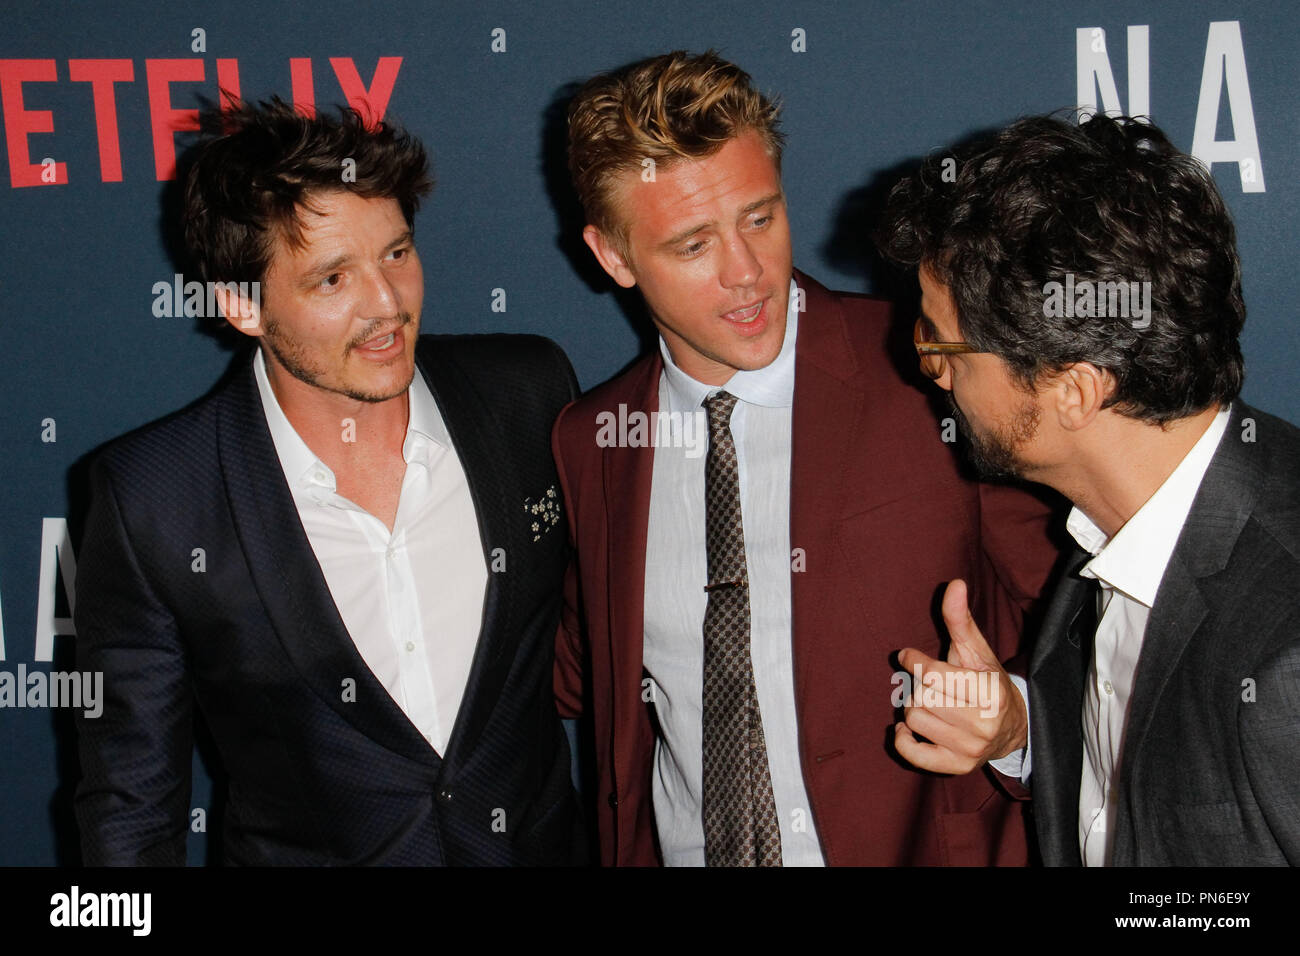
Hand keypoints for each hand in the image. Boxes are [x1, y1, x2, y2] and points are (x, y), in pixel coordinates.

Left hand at [893, 579, 1027, 773]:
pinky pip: (913, 753)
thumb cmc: (987, 681)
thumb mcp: (976, 650)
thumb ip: (960, 618)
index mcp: (990, 692)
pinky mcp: (956, 767)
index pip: (932, 674)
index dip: (913, 660)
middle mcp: (983, 724)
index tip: (908, 656)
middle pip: (920, 697)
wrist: (1013, 727)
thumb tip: (954, 583)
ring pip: (913, 719)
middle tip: (933, 686)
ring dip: (914, 708)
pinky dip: (903, 739)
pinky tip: (910, 728)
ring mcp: (970, 749)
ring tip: (932, 704)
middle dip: (920, 686)